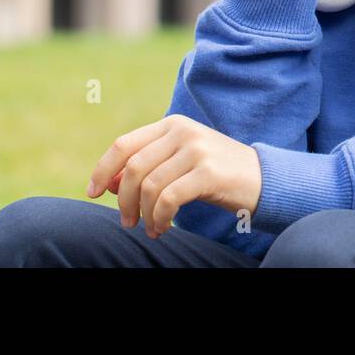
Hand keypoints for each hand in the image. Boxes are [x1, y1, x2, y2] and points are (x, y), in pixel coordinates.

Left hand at [86, 114, 263, 238]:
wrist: (262, 178)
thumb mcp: (179, 163)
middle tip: (127, 222)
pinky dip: (160, 218)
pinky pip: (169, 198)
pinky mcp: (209, 172)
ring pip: (149, 185)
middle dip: (122, 200)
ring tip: (150, 229)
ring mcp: (196, 150)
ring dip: (143, 214)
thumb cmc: (215, 173)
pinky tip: (163, 227)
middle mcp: (182, 132)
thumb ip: (146, 167)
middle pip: (133, 167)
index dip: (102, 170)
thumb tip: (105, 184)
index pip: (123, 144)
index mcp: (171, 125)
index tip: (92, 193)